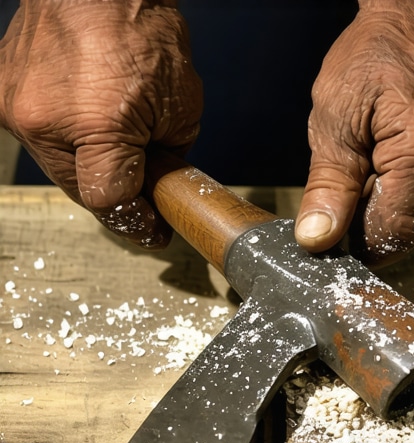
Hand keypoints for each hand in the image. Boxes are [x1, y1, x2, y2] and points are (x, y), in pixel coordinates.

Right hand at [0, 1, 201, 248]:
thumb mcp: (181, 108)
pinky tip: (92, 131)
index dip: (136, 217)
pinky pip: (44, 140)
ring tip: (119, 154)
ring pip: (60, 169)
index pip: (108, 200)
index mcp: (93, 126)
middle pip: (81, 190)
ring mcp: (14, 107)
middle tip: (143, 198)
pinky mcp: (3, 95)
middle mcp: (41, 121)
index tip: (154, 225)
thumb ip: (166, 157)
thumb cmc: (147, 32)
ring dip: (92, 170)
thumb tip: (154, 185)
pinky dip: (72, 144)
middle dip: (116, 196)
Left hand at [295, 1, 413, 266]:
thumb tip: (317, 239)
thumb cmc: (375, 56)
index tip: (329, 232)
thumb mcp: (336, 121)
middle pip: (406, 228)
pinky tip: (387, 161)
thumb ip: (328, 186)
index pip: (392, 232)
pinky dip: (403, 192)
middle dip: (367, 216)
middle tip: (346, 178)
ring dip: (385, 203)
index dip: (356, 240)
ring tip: (369, 160)